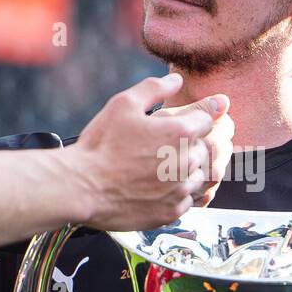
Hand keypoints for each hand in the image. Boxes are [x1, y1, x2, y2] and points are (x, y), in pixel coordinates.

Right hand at [69, 73, 231, 230]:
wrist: (83, 188)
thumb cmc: (101, 145)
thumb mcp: (124, 104)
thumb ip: (155, 88)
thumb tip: (176, 80)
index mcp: (180, 132)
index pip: (208, 120)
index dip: (198, 117)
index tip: (191, 119)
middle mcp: (186, 162)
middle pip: (207, 148)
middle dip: (193, 143)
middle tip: (170, 144)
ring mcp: (181, 189)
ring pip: (200, 176)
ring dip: (188, 169)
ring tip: (163, 166)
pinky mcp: (172, 211)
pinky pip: (189, 199)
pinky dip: (180, 192)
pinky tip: (161, 186)